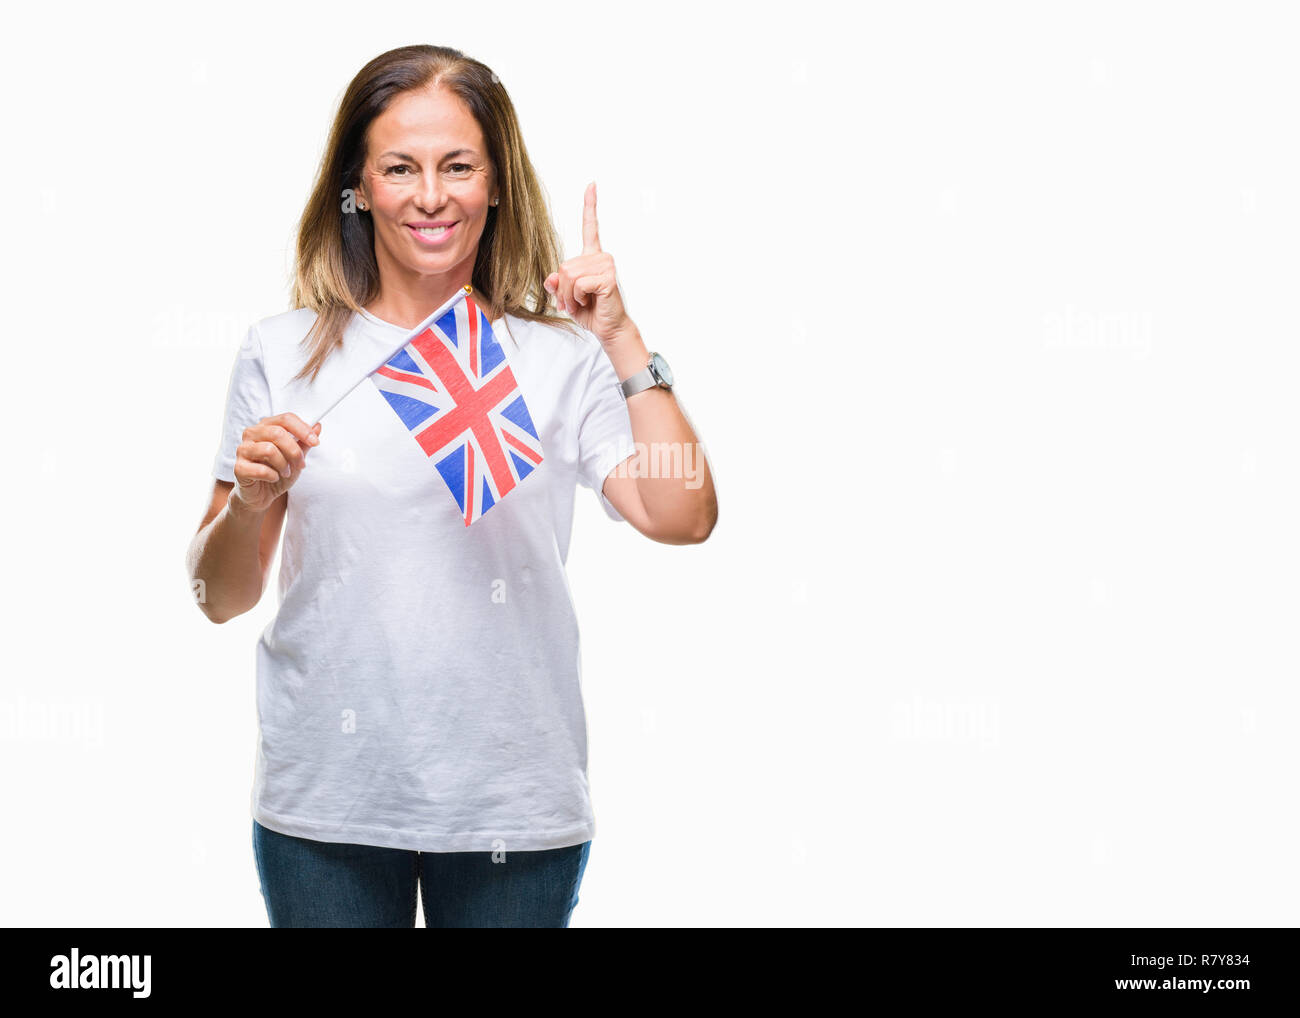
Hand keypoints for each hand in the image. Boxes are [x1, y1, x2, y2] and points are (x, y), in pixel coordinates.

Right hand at [231, 413, 320, 513]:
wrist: (261, 495)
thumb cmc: (277, 472)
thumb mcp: (295, 458)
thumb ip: (304, 442)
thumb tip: (317, 426)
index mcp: (266, 426)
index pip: (285, 419)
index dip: (303, 429)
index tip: (315, 442)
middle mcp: (252, 434)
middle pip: (278, 433)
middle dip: (295, 451)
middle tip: (301, 464)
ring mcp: (243, 450)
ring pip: (269, 450)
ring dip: (284, 464)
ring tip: (286, 472)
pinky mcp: (239, 468)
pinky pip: (260, 469)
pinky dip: (273, 476)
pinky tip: (273, 478)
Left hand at [544, 181, 633, 342]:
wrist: (608, 329)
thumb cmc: (591, 312)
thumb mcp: (567, 296)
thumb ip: (556, 284)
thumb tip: (551, 277)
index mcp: (593, 257)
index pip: (590, 227)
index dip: (590, 206)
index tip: (592, 185)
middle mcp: (601, 257)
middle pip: (564, 266)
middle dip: (562, 289)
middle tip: (572, 302)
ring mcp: (606, 265)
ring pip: (569, 275)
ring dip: (569, 295)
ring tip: (580, 303)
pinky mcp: (608, 277)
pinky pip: (578, 284)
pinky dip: (577, 298)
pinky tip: (588, 302)